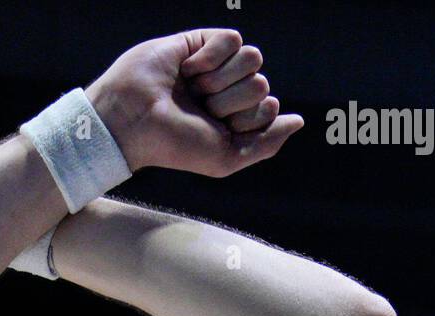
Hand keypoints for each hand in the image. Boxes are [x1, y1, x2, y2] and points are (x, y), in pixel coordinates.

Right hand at [86, 28, 301, 176]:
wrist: (135, 121)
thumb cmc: (175, 145)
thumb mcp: (226, 158)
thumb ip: (267, 143)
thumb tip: (299, 121)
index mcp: (236, 118)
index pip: (268, 108)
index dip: (244, 120)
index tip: (214, 129)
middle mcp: (229, 91)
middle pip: (261, 84)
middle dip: (229, 101)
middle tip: (198, 109)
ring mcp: (217, 66)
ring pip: (253, 59)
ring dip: (221, 80)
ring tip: (194, 90)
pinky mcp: (203, 42)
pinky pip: (232, 40)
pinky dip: (211, 58)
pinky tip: (189, 69)